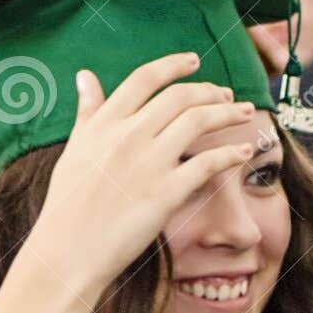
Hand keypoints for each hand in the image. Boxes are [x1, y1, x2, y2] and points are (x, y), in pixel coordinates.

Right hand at [25, 52, 257, 303]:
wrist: (69, 251)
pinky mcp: (165, 193)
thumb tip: (85, 76)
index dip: (174, 64)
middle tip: (228, 95)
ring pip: (198, 121)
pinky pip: (207, 164)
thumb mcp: (74, 150)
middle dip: (210, 90)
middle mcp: (128, 136)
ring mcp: (148, 163)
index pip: (144, 78)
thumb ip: (87, 112)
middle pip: (179, 96)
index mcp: (105, 123)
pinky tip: (245, 151)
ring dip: (228, 113)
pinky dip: (231, 154)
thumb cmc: (67, 206)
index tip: (194, 60)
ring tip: (245, 113)